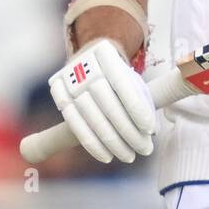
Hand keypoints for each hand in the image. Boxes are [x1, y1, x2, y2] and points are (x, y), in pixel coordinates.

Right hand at [48, 38, 155, 163]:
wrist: (89, 59)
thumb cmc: (116, 75)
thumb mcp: (132, 77)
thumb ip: (142, 99)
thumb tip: (151, 131)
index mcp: (106, 53)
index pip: (123, 86)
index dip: (138, 110)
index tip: (151, 130)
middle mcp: (84, 64)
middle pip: (107, 104)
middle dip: (128, 132)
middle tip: (144, 149)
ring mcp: (67, 79)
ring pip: (90, 117)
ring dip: (112, 142)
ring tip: (129, 155)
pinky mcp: (57, 92)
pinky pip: (73, 123)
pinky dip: (91, 143)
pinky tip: (106, 155)